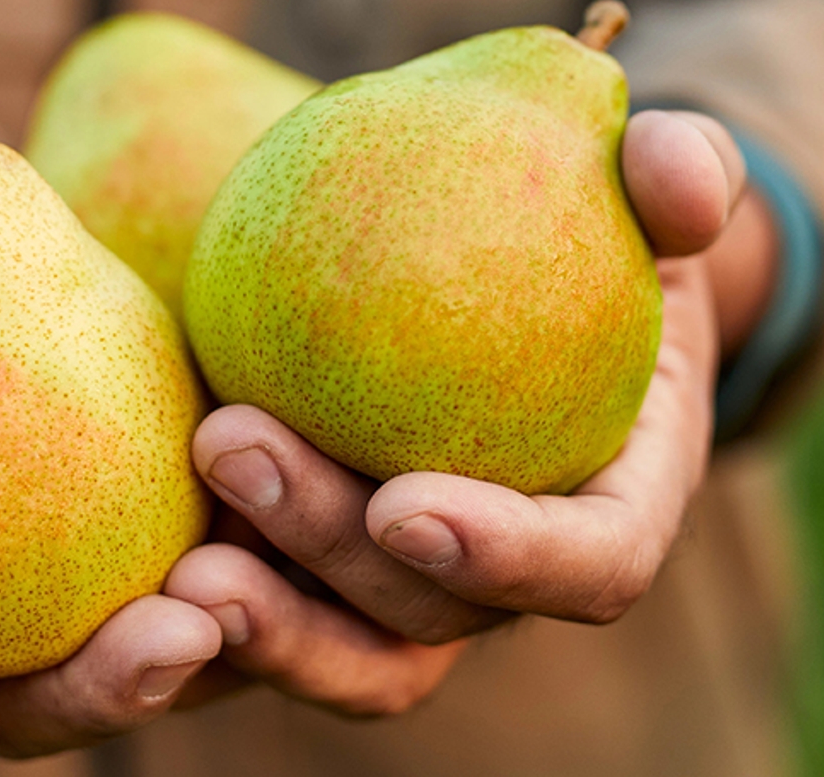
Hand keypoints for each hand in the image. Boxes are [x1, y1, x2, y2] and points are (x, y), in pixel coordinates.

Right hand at [0, 178, 221, 756]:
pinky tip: (313, 515)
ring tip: (247, 587)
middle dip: (93, 698)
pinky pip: (222, 575)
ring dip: (204, 648)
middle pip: (17, 712)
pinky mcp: (160, 541)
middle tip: (164, 640)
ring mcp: (66, 599)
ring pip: (137, 663)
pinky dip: (267, 562)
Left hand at [161, 109, 773, 716]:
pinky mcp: (331, 567)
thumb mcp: (654, 180)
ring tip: (173, 559)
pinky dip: (211, 598)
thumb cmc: (604, 218)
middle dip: (332, 557)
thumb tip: (686, 177)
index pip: (589, 567)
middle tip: (233, 445)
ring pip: (346, 652)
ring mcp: (416, 582)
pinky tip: (137, 541)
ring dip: (262, 626)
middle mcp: (513, 571)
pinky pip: (274, 606)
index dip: (507, 560)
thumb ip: (685, 171)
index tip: (408, 503)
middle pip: (432, 617)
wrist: (522, 259)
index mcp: (616, 502)